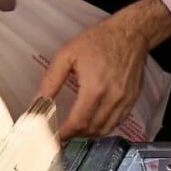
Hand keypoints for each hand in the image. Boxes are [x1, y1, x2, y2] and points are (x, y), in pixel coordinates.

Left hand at [40, 0, 169, 136]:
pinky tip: (94, 119)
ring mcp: (125, 100)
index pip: (78, 122)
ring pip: (106, 129)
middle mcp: (112, 97)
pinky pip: (118, 121)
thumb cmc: (98, 40)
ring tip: (77, 128)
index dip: (65, 133)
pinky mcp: (132, 99)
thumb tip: (38, 101)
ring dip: (90, 133)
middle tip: (63, 131)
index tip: (55, 136)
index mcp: (95, 87)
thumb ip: (51, 81)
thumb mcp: (67, 55)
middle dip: (75, 134)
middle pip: (92, 129)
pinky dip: (104, 125)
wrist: (129, 34)